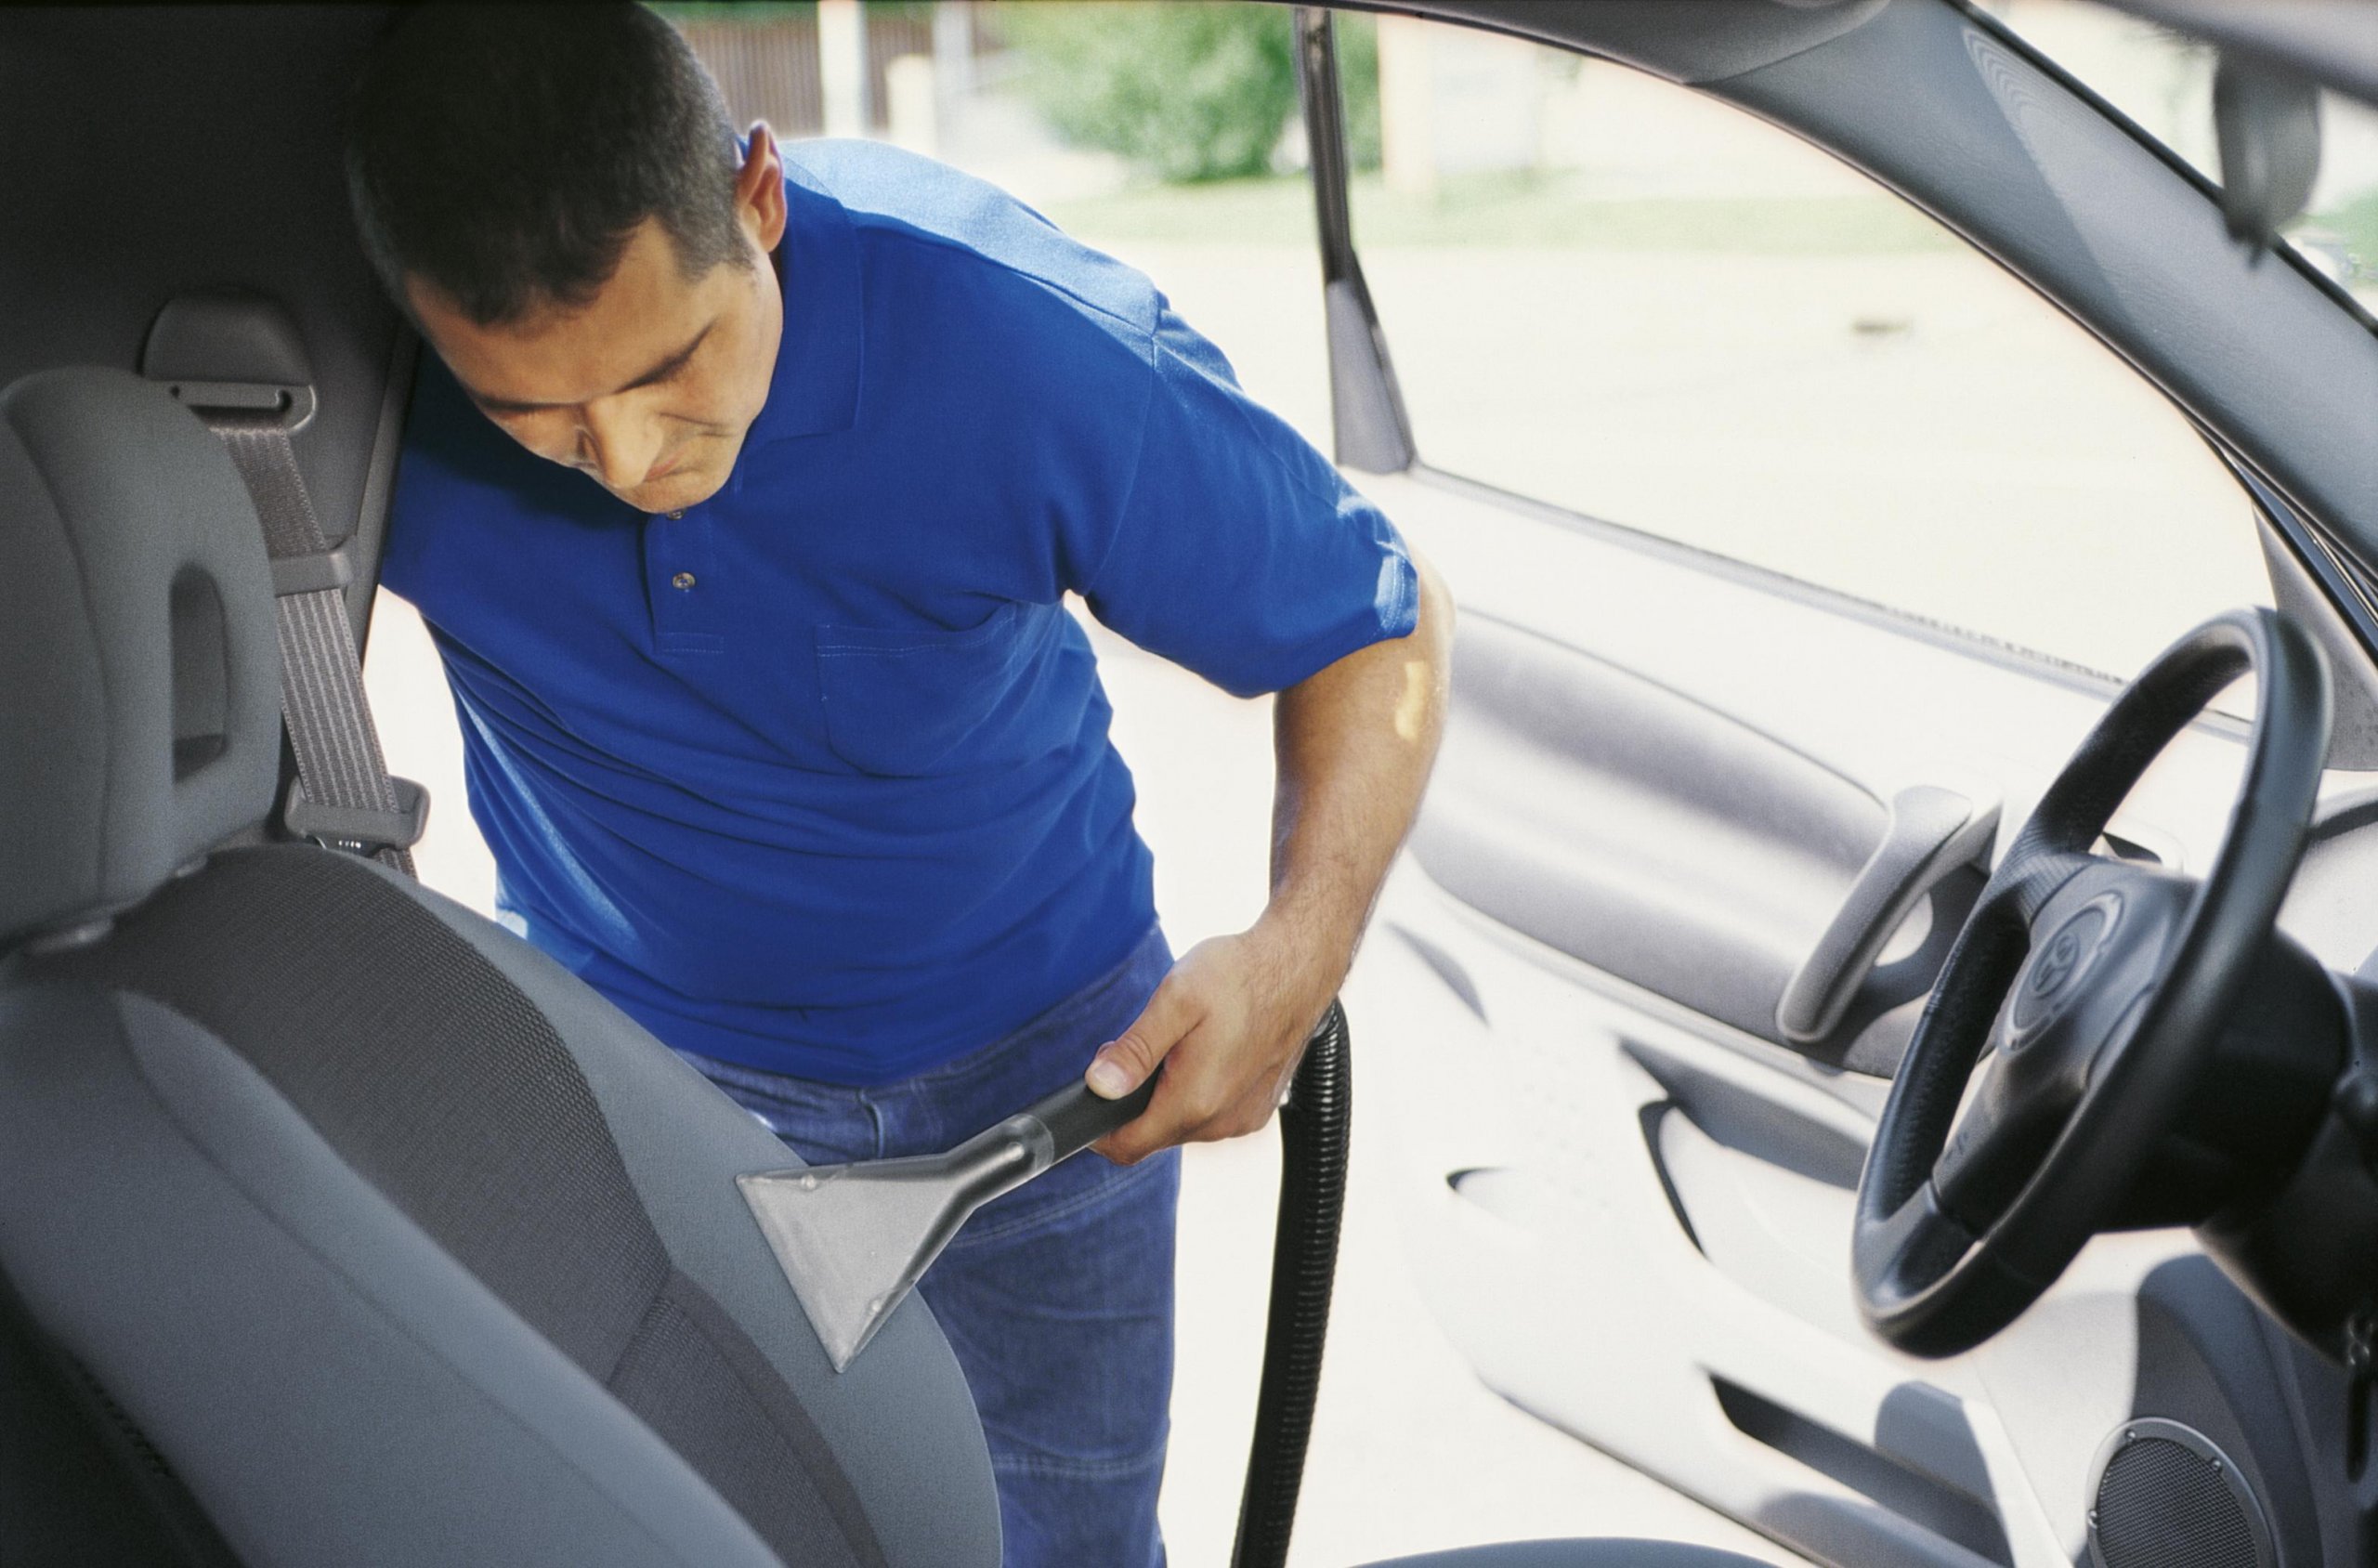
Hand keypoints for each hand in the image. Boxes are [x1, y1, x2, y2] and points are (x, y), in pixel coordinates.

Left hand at [1083, 926, 1334, 1164]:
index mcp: (1194, 1101)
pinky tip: (1205, 1051)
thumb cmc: (1240, 976)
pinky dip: (1196, 1093)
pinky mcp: (1257, 1110)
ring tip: (1176, 1043)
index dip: (1099, 1128)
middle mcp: (1220, 1122)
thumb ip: (1135, 1050)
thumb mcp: (1175, 1001)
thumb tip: (1099, 1086)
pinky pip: (1211, 1116)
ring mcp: (1242, 1119)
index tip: (1094, 1091)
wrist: (1300, 966)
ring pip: (1182, 1125)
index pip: (1127, 1147)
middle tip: (1134, 1047)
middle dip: (1132, 1100)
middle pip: (1153, 1135)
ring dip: (1166, 1095)